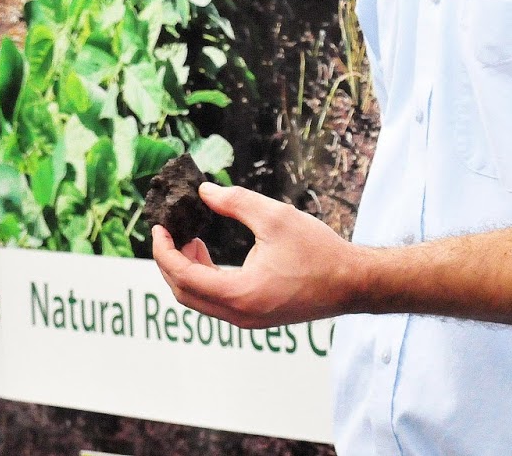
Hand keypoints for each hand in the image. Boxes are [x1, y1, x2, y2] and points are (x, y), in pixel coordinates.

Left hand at [152, 182, 365, 328]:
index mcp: (240, 294)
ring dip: (186, 270)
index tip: (157, 228)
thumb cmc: (318, 250)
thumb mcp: (275, 217)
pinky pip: (216, 301)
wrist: (353, 283)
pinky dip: (204, 278)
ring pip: (199, 300)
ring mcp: (248, 319)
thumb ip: (235, 201)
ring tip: (190, 237)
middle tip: (168, 232)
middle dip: (169, 261)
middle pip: (184, 293)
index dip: (163, 251)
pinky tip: (207, 252)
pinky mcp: (256, 316)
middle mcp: (240, 314)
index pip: (183, 277)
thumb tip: (204, 191)